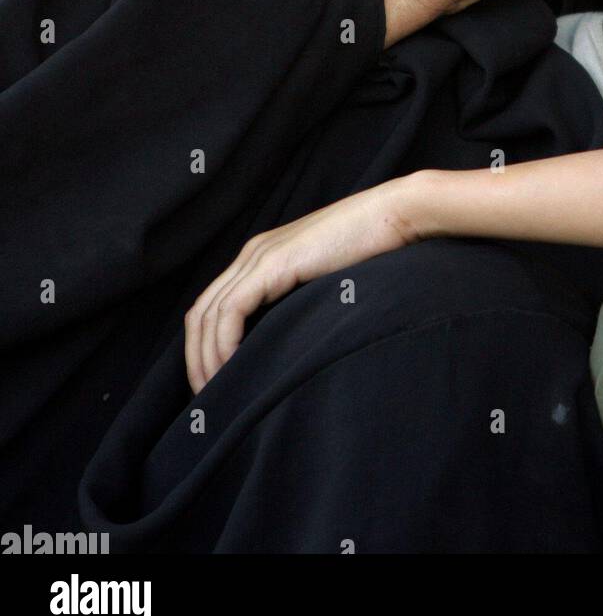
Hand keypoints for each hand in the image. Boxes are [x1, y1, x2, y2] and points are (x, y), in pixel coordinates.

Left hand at [185, 181, 414, 393]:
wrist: (393, 216)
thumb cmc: (372, 249)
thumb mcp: (326, 282)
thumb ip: (302, 302)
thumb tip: (293, 345)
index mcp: (262, 258)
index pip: (214, 307)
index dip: (205, 348)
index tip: (218, 384)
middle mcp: (252, 255)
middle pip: (201, 314)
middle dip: (196, 360)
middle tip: (210, 399)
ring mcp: (259, 257)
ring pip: (208, 315)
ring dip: (206, 359)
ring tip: (218, 394)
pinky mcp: (272, 264)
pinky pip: (230, 310)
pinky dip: (222, 344)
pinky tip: (231, 369)